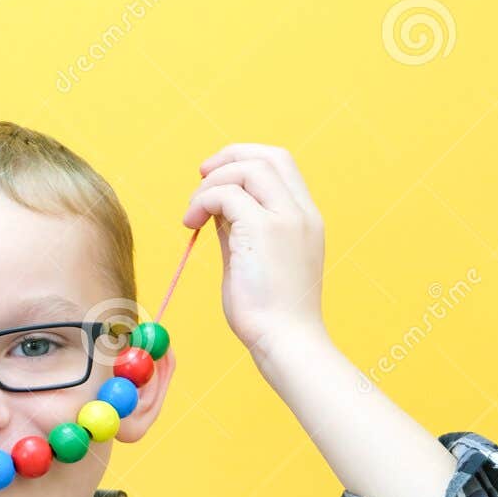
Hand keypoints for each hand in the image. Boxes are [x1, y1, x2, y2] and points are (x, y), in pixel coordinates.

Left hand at [183, 144, 325, 355]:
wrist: (285, 341)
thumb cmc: (270, 312)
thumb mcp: (255, 258)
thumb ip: (241, 229)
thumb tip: (216, 207)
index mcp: (305, 217)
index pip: (281, 165)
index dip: (245, 160)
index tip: (216, 177)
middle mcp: (301, 212)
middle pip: (268, 156)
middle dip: (229, 157)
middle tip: (201, 176)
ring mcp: (286, 219)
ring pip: (248, 169)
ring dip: (212, 183)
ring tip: (193, 214)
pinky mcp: (264, 231)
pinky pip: (227, 195)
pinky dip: (204, 201)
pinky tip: (192, 224)